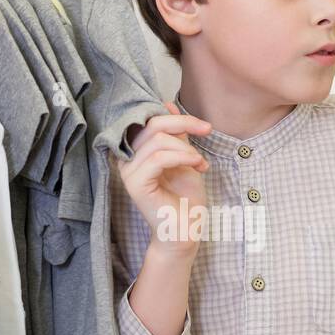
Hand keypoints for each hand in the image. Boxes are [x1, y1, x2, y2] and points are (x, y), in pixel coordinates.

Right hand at [116, 102, 213, 252]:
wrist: (186, 230)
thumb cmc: (185, 198)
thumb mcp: (184, 157)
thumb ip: (175, 134)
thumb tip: (167, 105)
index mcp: (136, 151)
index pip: (150, 120)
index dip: (177, 117)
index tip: (203, 126)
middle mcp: (127, 159)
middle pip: (152, 125)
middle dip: (184, 125)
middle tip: (207, 131)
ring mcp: (128, 172)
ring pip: (157, 141)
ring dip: (187, 149)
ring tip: (201, 163)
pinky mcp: (135, 185)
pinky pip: (158, 158)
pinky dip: (182, 157)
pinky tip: (197, 166)